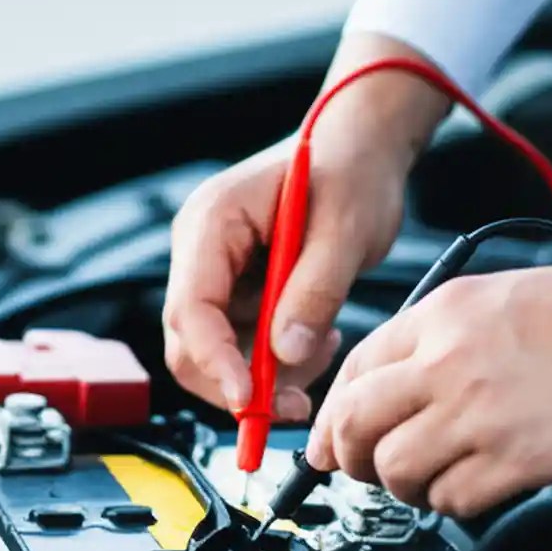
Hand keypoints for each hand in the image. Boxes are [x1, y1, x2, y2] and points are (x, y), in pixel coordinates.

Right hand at [162, 33, 449, 419]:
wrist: (361, 147)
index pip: (190, 308)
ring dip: (267, 373)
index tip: (249, 399)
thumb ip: (315, 291)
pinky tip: (316, 335)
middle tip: (297, 403)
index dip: (215, 360)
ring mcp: (215, 273)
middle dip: (240, 380)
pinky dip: (278, 360)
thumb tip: (284, 355)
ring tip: (323, 345)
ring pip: (217, 353)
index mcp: (212, 222)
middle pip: (190, 342)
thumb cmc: (351, 168)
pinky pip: (242, 346)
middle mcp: (200, 251)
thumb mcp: (346, 227)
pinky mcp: (236, 292)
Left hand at [306, 266, 551, 517]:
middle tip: (360, 470)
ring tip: (423, 481)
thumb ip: (430, 337)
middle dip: (344, 457)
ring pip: (393, 468)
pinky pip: (450, 498)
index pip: (350, 372)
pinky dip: (448, 503)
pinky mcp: (515, 458)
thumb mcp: (487, 298)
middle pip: (352, 423)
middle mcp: (445, 364)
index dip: (329, 416)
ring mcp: (478, 414)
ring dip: (399, 486)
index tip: (327, 440)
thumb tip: (382, 386)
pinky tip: (466, 489)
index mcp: (436, 318)